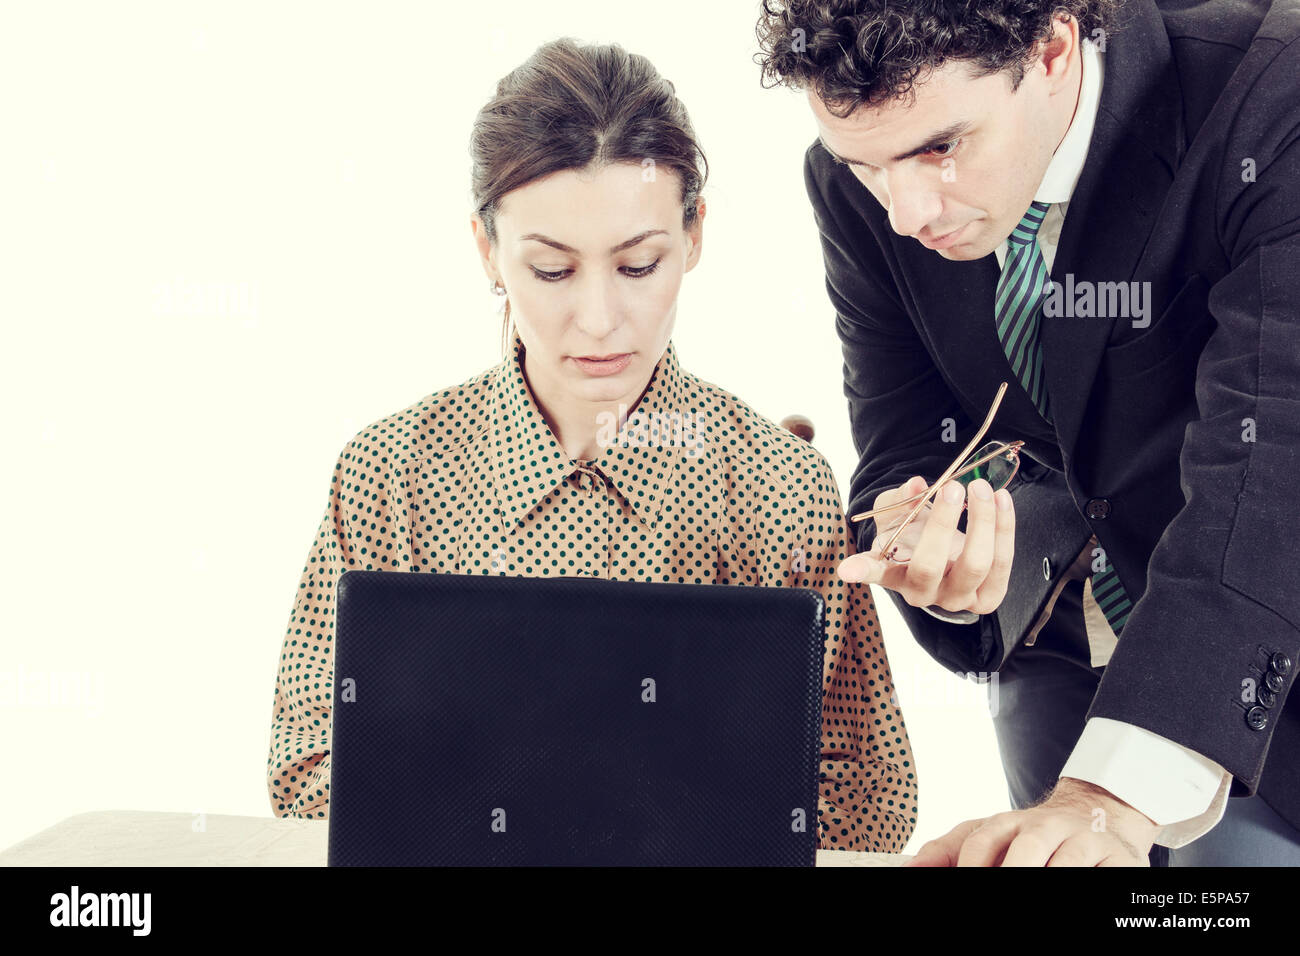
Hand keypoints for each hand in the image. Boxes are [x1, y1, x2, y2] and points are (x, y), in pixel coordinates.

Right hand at [837, 474, 1014, 614]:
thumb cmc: (914, 533)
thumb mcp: (898, 511)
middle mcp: (922, 592)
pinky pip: (1002, 564)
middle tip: (952, 487)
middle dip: (944, 523)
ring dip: (983, 521)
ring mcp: (956, 599)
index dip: (862, 570)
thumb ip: (903, 498)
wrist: (944, 554)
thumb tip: (918, 485)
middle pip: (931, 566)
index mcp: (893, 573)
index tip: (846, 569)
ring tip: (981, 487)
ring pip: (975, 565)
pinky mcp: (988, 597)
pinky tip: (1001, 499)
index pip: (875, 573)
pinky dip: (1004, 527)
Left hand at [905, 778, 1161, 866]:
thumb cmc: (1033, 836)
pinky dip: (1093, 875)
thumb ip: (948, 851)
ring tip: (1039, 884)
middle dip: (1014, 870)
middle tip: (1001, 888)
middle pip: (1027, 846)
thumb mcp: (989, 836)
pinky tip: (1079, 883)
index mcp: (1009, 823)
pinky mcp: (1119, 856)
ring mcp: (1084, 839)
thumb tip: (909, 869)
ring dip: (1053, 872)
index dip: (971, 863)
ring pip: (1069, 856)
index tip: (965, 880)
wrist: (1097, 811)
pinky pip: (1108, 867)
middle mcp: (1046, 826)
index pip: (982, 839)